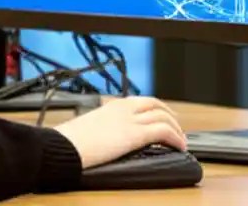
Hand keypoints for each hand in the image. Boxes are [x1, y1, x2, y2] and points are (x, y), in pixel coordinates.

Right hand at [52, 96, 187, 168]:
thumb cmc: (71, 140)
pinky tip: (179, 146)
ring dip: (177, 129)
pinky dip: (176, 138)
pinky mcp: (136, 134)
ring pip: (164, 117)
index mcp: (112, 105)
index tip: (161, 117)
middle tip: (177, 128)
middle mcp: (123, 108)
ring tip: (181, 141)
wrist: (66, 145)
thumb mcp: (89, 126)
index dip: (156, 109)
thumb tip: (107, 136)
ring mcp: (130, 120)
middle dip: (170, 115)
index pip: (141, 101)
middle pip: (156, 104)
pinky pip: (164, 131)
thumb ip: (103, 126)